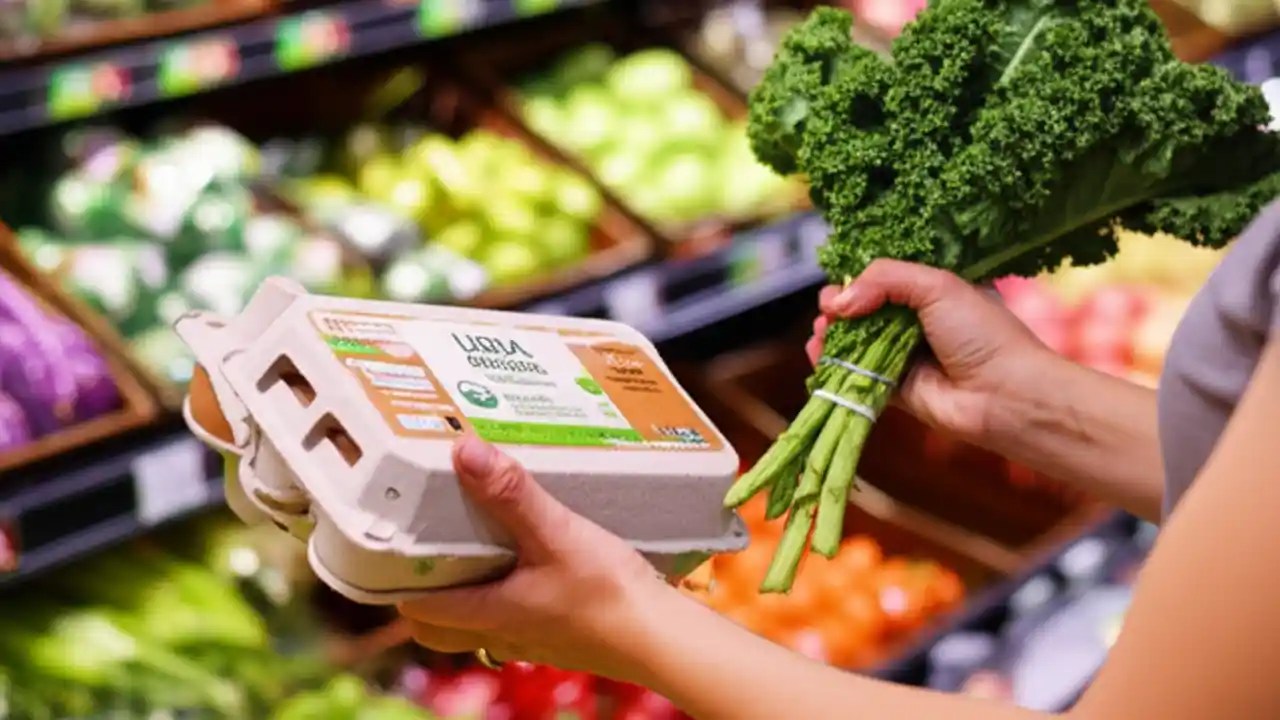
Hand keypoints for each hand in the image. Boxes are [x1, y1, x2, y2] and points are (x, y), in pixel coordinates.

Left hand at [398, 435, 672, 679]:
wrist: (661, 638)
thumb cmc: (607, 595)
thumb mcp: (556, 534)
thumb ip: (512, 495)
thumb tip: (464, 451)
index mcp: (488, 613)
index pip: (417, 609)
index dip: (394, 582)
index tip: (389, 544)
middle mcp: (502, 633)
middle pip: (440, 625)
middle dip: (426, 589)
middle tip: (427, 543)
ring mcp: (531, 639)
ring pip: (478, 621)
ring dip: (469, 588)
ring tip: (476, 541)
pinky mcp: (560, 635)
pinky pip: (517, 616)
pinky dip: (509, 591)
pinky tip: (530, 560)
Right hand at [806, 259, 1057, 442]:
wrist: (1005, 395)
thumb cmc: (981, 333)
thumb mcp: (937, 285)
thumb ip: (884, 279)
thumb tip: (838, 303)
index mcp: (934, 292)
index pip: (886, 279)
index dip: (859, 280)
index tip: (841, 284)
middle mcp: (918, 323)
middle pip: (866, 311)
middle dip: (841, 308)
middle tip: (829, 310)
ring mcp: (905, 357)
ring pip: (857, 343)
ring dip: (833, 335)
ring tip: (821, 332)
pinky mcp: (894, 391)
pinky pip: (857, 375)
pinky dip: (833, 365)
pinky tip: (817, 354)